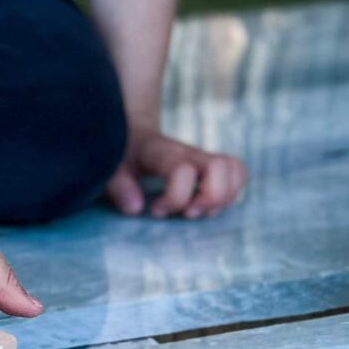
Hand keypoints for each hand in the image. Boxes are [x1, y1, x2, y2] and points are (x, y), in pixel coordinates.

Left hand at [105, 126, 246, 218]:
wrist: (133, 135)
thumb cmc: (122, 155)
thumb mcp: (111, 168)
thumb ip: (119, 186)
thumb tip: (135, 208)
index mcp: (164, 153)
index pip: (184, 171)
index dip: (174, 199)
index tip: (155, 210)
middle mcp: (190, 154)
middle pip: (223, 167)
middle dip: (212, 197)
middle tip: (188, 213)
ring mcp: (204, 160)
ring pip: (236, 170)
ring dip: (224, 198)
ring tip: (198, 210)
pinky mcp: (213, 168)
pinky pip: (237, 175)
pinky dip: (230, 195)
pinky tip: (205, 205)